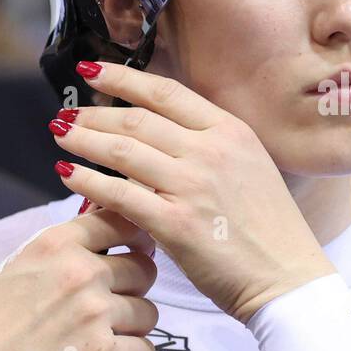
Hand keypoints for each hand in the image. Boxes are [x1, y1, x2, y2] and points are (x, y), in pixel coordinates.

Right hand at [0, 208, 160, 350]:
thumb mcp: (21, 264)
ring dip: (133, 328)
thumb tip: (108, 223)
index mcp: (58, 244)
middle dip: (134, 289)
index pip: (122, 222)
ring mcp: (93, 313)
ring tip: (102, 337)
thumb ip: (66, 245)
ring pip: (149, 313)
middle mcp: (80, 272)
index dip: (136, 239)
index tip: (135, 253)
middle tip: (110, 306)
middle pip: (145, 269)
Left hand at [49, 62, 336, 323]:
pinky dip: (87, 181)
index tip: (93, 71)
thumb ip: (212, 148)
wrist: (288, 279)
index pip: (167, 93)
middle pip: (138, 118)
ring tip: (61, 136)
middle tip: (69, 114)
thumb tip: (165, 136)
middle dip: (95, 112)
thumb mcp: (251, 169)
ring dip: (84, 139)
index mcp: (232, 132)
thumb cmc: (271, 231)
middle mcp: (211, 151)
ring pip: (122, 150)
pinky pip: (119, 193)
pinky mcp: (175, 223)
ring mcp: (192, 185)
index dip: (124, 78)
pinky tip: (67, 175)